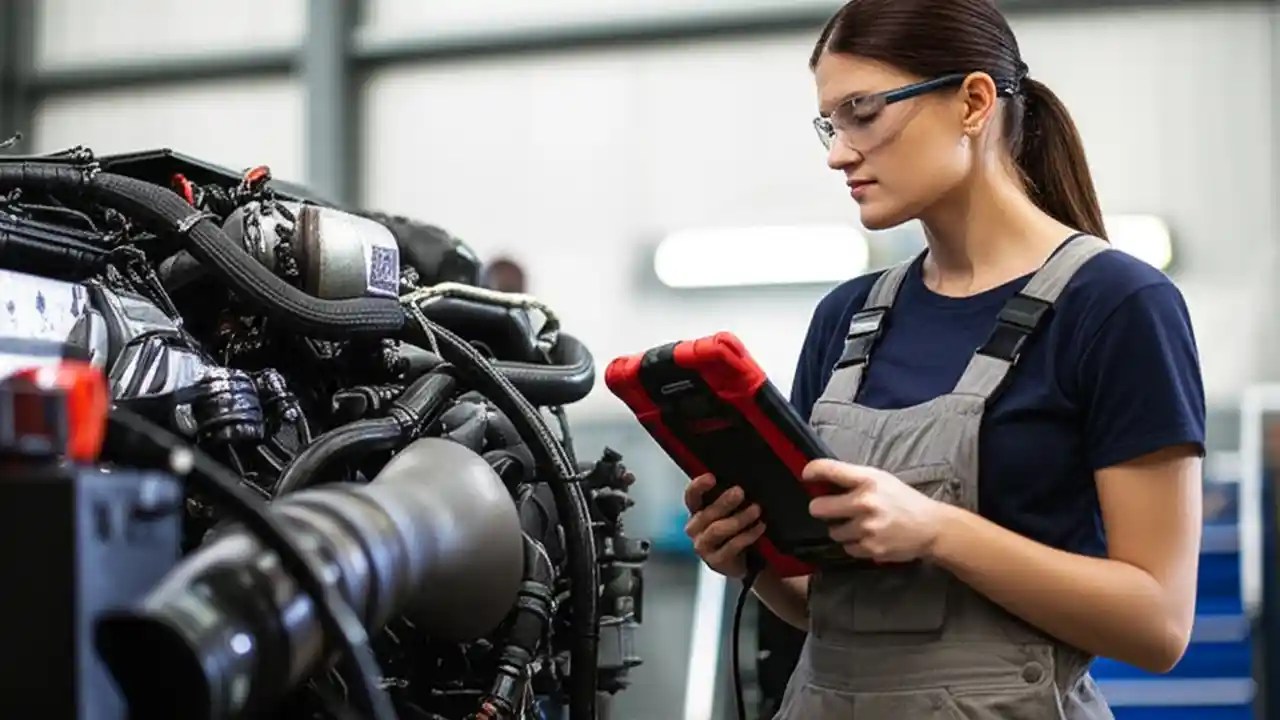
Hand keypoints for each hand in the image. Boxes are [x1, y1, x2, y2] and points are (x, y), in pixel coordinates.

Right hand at [683, 474, 765, 578]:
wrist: (744, 561)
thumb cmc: (735, 529)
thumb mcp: (731, 510)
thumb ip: (731, 496)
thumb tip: (743, 480)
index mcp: (697, 511)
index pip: (691, 496)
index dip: (698, 486)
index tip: (711, 477)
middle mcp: (695, 528)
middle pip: (707, 513)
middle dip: (724, 501)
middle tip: (740, 492)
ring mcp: (703, 546)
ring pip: (718, 529)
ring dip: (739, 518)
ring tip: (756, 510)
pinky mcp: (715, 561)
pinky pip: (731, 546)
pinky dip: (748, 535)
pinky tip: (760, 527)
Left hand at [802, 459, 946, 562]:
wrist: (931, 527)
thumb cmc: (903, 500)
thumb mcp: (881, 479)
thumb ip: (853, 480)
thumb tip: (821, 482)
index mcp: (868, 480)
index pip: (829, 470)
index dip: (812, 471)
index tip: (806, 475)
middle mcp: (865, 502)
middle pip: (818, 507)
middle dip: (821, 508)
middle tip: (828, 509)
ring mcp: (867, 528)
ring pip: (833, 531)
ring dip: (840, 529)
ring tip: (858, 525)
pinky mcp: (871, 548)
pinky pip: (847, 547)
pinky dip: (854, 543)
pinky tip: (869, 537)